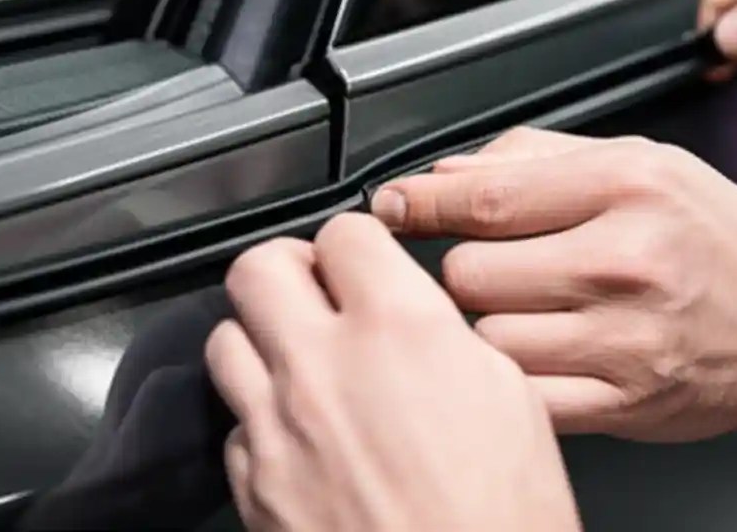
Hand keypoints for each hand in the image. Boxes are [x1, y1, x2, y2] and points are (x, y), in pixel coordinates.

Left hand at [206, 214, 578, 530]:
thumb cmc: (503, 522)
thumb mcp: (510, 399)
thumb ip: (442, 336)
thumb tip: (411, 315)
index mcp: (400, 331)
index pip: (344, 233)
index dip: (357, 243)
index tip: (363, 259)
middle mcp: (325, 365)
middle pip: (259, 267)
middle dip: (288, 270)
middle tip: (313, 291)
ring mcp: (278, 424)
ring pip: (226, 338)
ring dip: (261, 339)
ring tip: (299, 361)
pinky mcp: (254, 483)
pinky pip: (236, 423)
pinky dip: (260, 418)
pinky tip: (299, 435)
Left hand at [370, 127, 736, 442]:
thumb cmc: (721, 243)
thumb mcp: (644, 164)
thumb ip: (535, 158)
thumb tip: (444, 171)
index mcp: (626, 187)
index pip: (484, 196)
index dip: (418, 204)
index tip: (389, 206)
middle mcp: (623, 261)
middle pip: (469, 272)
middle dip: (462, 270)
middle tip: (492, 269)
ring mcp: (622, 339)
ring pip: (484, 338)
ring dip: (483, 327)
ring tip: (523, 313)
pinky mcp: (621, 402)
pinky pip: (520, 393)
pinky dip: (508, 378)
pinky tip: (533, 355)